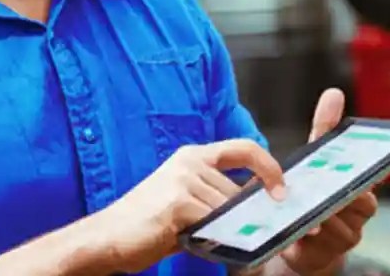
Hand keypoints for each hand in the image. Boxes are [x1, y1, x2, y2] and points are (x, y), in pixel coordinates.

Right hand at [94, 138, 285, 273]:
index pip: (243, 148)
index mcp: (192, 156)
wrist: (108, 236)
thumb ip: (216, 196)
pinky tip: (194, 242)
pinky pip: (214, 223)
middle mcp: (190, 161)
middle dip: (241, 216)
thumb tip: (255, 205)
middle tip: (230, 234)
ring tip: (198, 238)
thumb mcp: (185, 201)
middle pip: (238, 191)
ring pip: (227, 210)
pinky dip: (213, 237)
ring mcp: (184, 180)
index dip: (268, 166)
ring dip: (222, 230)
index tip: (281, 189)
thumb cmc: (146, 224)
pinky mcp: (180, 203)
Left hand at [277, 88, 378, 275]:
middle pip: (361, 200)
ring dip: (324, 214)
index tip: (368, 164)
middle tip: (328, 188)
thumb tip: (334, 93)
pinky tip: (300, 229)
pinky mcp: (333, 251)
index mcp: (363, 184)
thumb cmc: (312, 192)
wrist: (298, 238)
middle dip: (344, 193)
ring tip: (309, 210)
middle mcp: (363, 209)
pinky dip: (312, 232)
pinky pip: (325, 240)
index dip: (375, 170)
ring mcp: (350, 233)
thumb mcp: (315, 157)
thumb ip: (325, 128)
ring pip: (343, 221)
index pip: (375, 174)